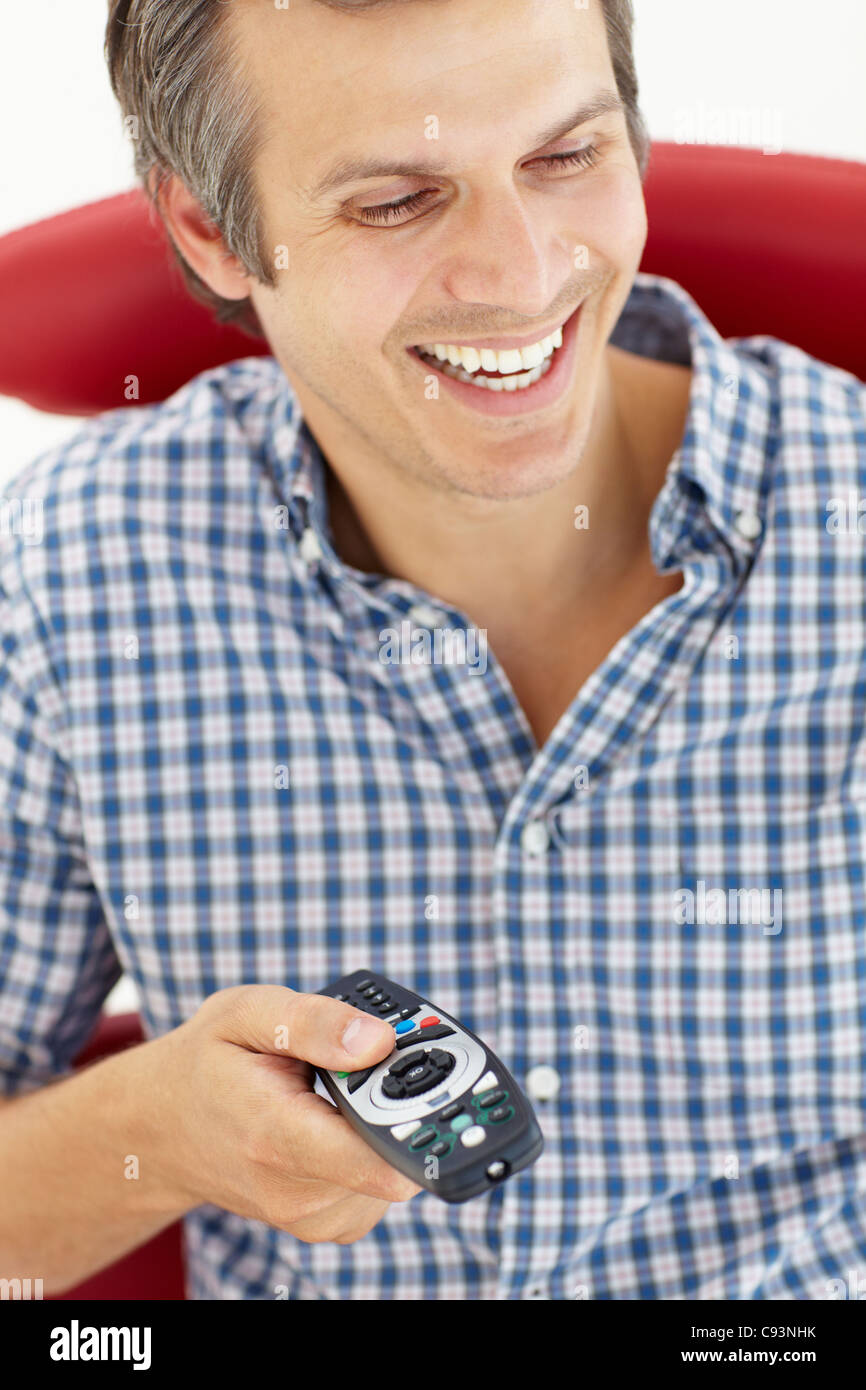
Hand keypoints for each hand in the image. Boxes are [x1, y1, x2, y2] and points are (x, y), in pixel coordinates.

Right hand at [147, 984, 420, 1243]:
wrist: (161, 1128)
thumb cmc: (206, 1063)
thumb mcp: (247, 1013)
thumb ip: (315, 1021)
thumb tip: (380, 1040)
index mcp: (277, 1136)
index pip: (377, 1161)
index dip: (422, 1123)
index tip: (436, 1078)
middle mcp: (295, 1192)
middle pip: (397, 1160)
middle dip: (404, 1109)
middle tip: (373, 1064)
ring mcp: (309, 1217)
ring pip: (395, 1174)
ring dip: (387, 1130)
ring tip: (342, 1093)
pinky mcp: (323, 1226)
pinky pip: (380, 1189)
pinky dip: (374, 1152)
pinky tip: (341, 1122)